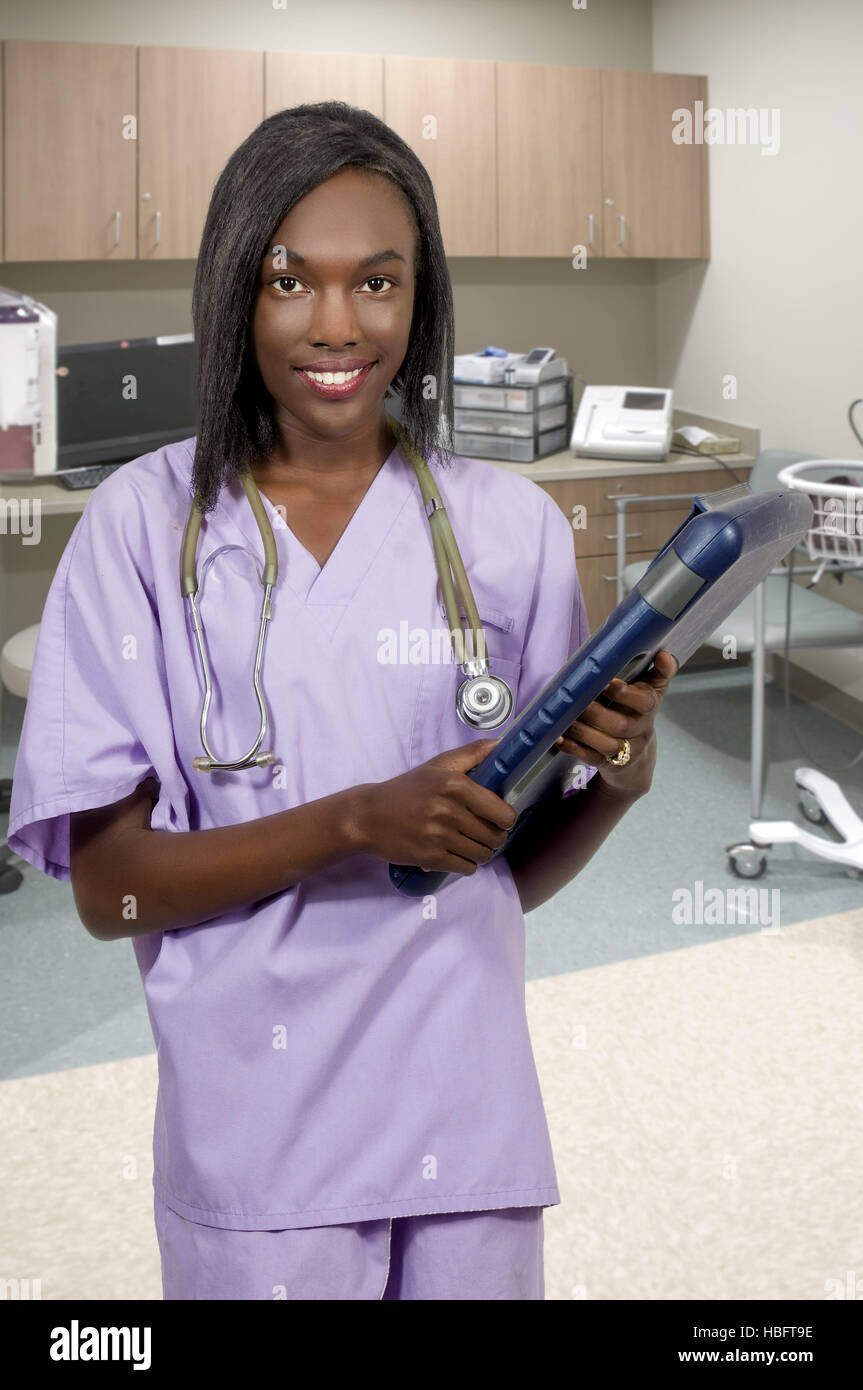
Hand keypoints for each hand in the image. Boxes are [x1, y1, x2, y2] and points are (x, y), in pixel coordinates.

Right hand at [353, 737, 517, 875]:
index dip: (505, 819)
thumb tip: (504, 743)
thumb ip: (474, 753)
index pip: (503, 813)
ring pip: (483, 855)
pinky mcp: (429, 858)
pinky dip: (465, 865)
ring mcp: (439, 836)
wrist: (368, 815)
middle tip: (483, 832)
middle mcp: (449, 810)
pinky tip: (456, 854)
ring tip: (469, 844)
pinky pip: (466, 869)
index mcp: (455, 784)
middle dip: (494, 837)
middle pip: (496, 837)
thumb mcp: (438, 764)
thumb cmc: (407, 789)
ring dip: (481, 853)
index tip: (497, 818)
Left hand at [553, 648, 678, 796]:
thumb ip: (658, 672)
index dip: (626, 694)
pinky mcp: (609, 764)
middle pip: (621, 725)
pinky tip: (560, 738)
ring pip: (607, 744)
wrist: (638, 756)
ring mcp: (626, 750)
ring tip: (565, 719)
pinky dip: (574, 748)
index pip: (645, 702)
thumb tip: (665, 654)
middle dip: (596, 712)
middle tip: (576, 701)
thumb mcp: (651, 691)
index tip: (609, 683)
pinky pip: (591, 758)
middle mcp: (641, 730)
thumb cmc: (638, 713)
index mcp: (649, 708)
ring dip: (583, 731)